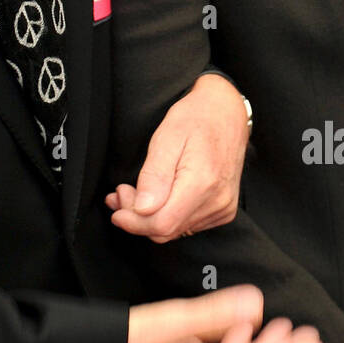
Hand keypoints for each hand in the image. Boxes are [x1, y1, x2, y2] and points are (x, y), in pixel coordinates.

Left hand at [106, 73, 248, 242]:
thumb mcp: (166, 137)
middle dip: (137, 218)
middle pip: (166, 230)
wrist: (226, 113)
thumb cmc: (195, 119)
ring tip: (132, 192)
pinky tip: (155, 197)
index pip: (161, 223)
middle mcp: (217, 201)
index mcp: (202, 183)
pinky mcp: (223, 210)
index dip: (133, 221)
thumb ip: (154, 176)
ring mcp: (223, 208)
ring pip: (175, 229)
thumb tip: (142, 209)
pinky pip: (187, 224)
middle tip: (121, 192)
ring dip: (149, 216)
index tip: (116, 207)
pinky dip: (167, 214)